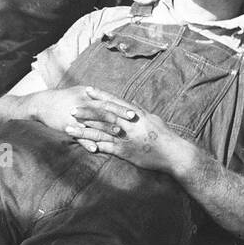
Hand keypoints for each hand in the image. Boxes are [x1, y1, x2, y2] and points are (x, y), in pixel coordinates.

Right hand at [27, 85, 139, 139]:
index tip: (134, 112)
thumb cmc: (65, 97)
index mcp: (87, 97)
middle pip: (103, 112)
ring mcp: (75, 117)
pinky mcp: (67, 126)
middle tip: (132, 123)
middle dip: (118, 117)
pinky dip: (86, 142)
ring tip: (118, 134)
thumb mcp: (80, 92)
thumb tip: (114, 98)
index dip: (121, 107)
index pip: (107, 102)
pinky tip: (95, 149)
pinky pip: (78, 136)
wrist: (43, 103)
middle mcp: (82, 106)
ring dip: (105, 129)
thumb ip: (97, 96)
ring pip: (92, 124)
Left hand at [66, 92, 180, 170]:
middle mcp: (129, 124)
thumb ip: (140, 112)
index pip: (115, 102)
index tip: (88, 90)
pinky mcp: (126, 152)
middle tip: (71, 108)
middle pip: (104, 115)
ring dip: (83, 129)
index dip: (100, 96)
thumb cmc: (165, 137)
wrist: (175, 154)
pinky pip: (106, 148)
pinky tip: (81, 145)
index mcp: (136, 115)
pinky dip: (92, 145)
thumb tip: (132, 105)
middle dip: (87, 112)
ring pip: (100, 131)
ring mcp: (126, 138)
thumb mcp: (153, 120)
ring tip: (68, 127)